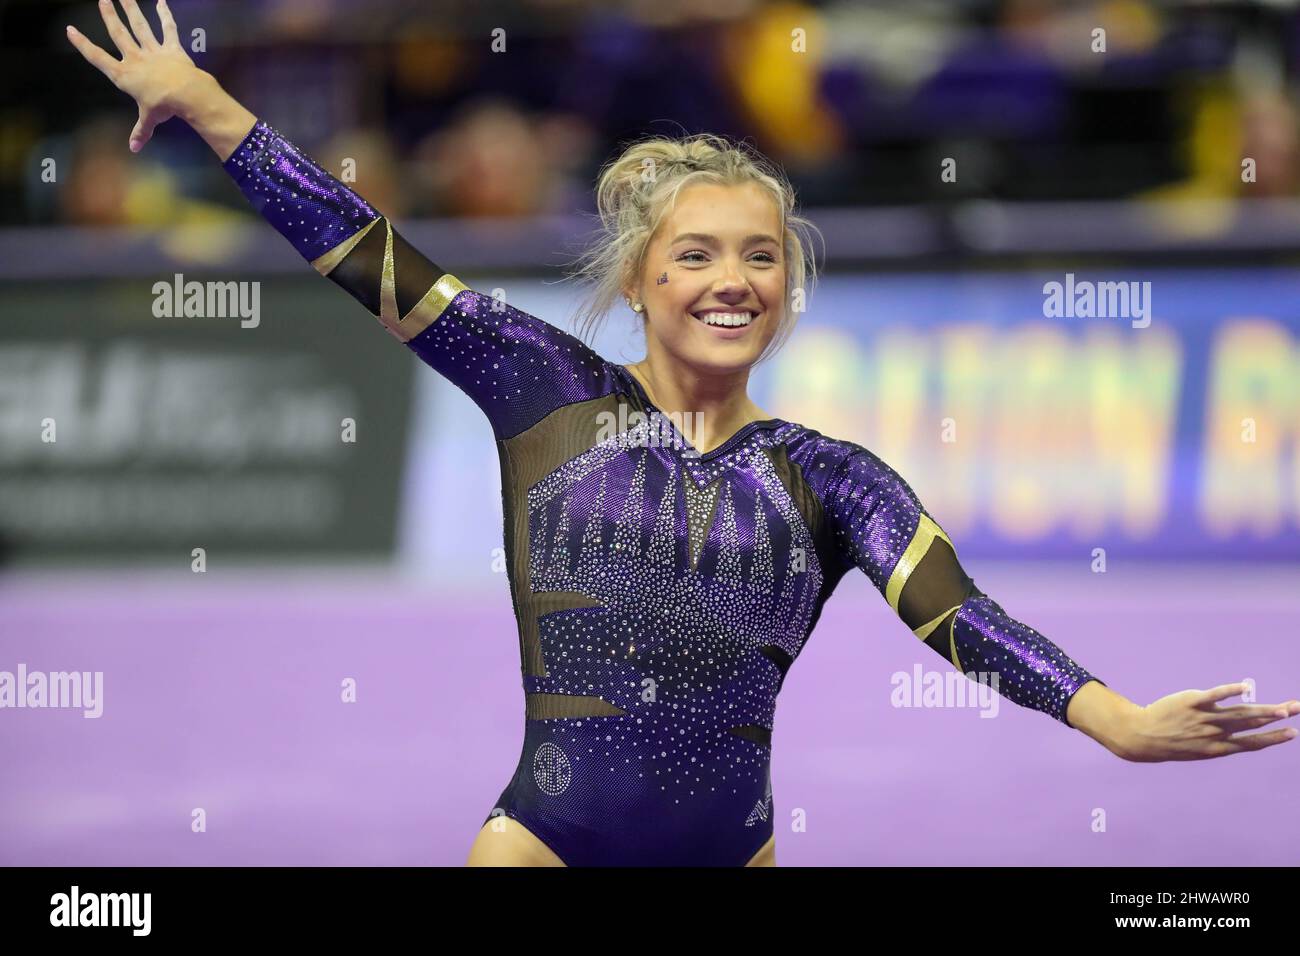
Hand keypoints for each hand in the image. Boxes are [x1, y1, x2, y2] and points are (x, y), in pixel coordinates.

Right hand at [66, 0, 201, 152]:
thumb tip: (134, 149)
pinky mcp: (172, 48)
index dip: (83, 44)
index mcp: (124, 75)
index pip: (98, 58)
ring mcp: (153, 51)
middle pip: (119, 34)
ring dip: (131, 10)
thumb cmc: (164, 107)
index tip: (71, 30)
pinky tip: (163, 2)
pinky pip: (168, 29)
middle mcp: (135, 59)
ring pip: (140, 26)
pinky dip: (165, 16)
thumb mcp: (149, 120)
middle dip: (109, 17)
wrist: (185, 94)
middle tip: (102, 0)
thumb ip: (141, 131)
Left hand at [1115, 683, 1298, 761]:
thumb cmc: (1174, 741)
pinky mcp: (1191, 702)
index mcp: (1219, 748)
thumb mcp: (1199, 747)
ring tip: (1283, 708)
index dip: (1274, 738)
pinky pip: (1213, 696)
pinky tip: (1244, 688)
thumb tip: (1240, 723)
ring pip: (1238, 713)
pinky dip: (1229, 691)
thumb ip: (1220, 738)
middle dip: (1277, 717)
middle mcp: (1215, 734)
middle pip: (1251, 724)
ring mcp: (1204, 718)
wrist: (1142, 737)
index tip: (1293, 732)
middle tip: (1297, 709)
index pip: (1252, 743)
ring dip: (1262, 710)